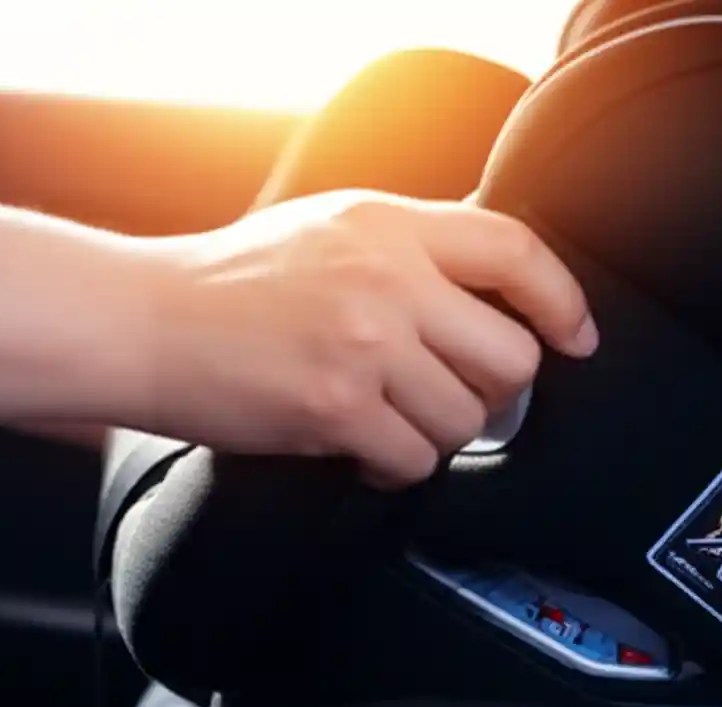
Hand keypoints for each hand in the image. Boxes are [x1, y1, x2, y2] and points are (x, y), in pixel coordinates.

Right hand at [140, 190, 596, 488]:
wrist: (147, 321)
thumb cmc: (229, 280)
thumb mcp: (328, 226)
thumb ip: (407, 243)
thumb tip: (486, 278)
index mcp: (389, 225)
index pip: (516, 251)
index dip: (562, 300)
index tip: (573, 337)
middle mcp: (387, 278)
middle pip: (509, 355)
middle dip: (492, 390)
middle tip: (451, 391)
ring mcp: (364, 344)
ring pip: (466, 418)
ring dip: (438, 432)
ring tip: (392, 419)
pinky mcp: (335, 407)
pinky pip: (416, 460)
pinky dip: (398, 466)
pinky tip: (365, 449)